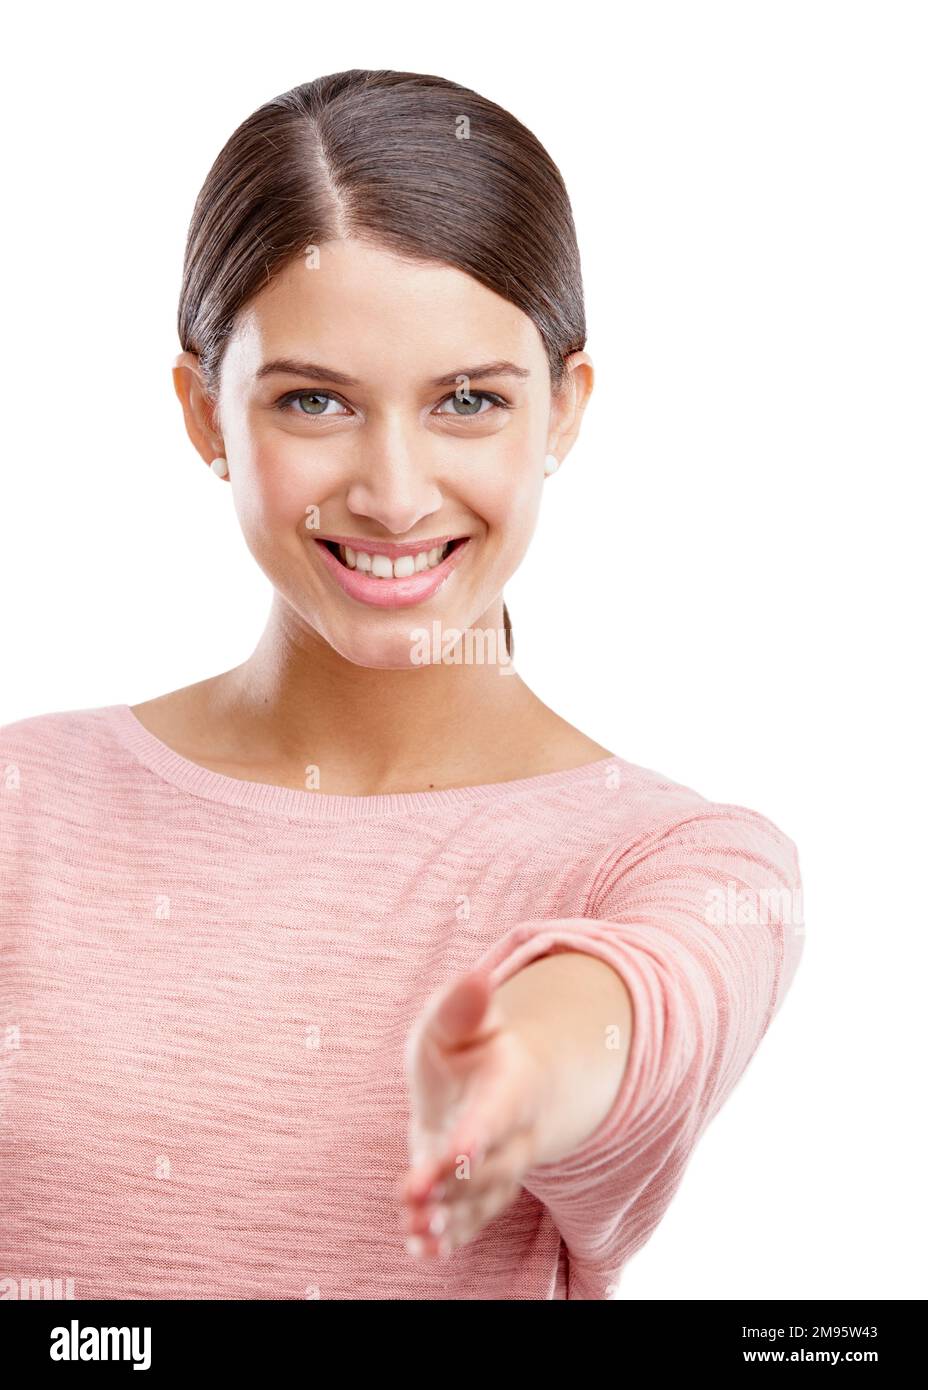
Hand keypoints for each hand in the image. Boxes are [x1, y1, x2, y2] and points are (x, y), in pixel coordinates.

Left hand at [396, 967, 547, 1259]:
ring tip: (417, 1229)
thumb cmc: (467, 1049)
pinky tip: (421, 1249)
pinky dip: (448, 1239)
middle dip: (454, 1184)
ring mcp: (496, 1171)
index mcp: (510, 1087)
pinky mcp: (477, 1196)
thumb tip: (475, 979)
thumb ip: (461, 1006)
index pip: (496, 1114)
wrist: (491, 1085)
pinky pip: (470, 1222)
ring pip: (480, 1201)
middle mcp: (511, 1135)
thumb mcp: (456, 1020)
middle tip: (414, 1195)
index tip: (457, 1152)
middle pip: (490, 1167)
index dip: (478, 1134)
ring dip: (451, 1218)